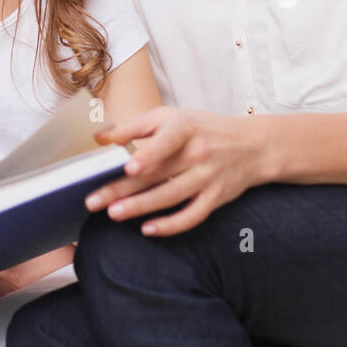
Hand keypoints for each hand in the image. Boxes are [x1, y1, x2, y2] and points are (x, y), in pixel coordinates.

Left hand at [86, 106, 267, 236]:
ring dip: (141, 207)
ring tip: (114, 214)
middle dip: (124, 189)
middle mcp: (198, 153)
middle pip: (158, 174)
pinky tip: (148, 229)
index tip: (129, 167)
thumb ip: (134, 126)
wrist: (252, 145)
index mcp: (185, 128)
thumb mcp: (171, 117)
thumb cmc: (202, 128)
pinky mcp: (216, 198)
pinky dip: (171, 225)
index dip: (148, 155)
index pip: (166, 142)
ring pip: (171, 197)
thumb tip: (100, 138)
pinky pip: (192, 216)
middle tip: (94, 201)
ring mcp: (208, 177)